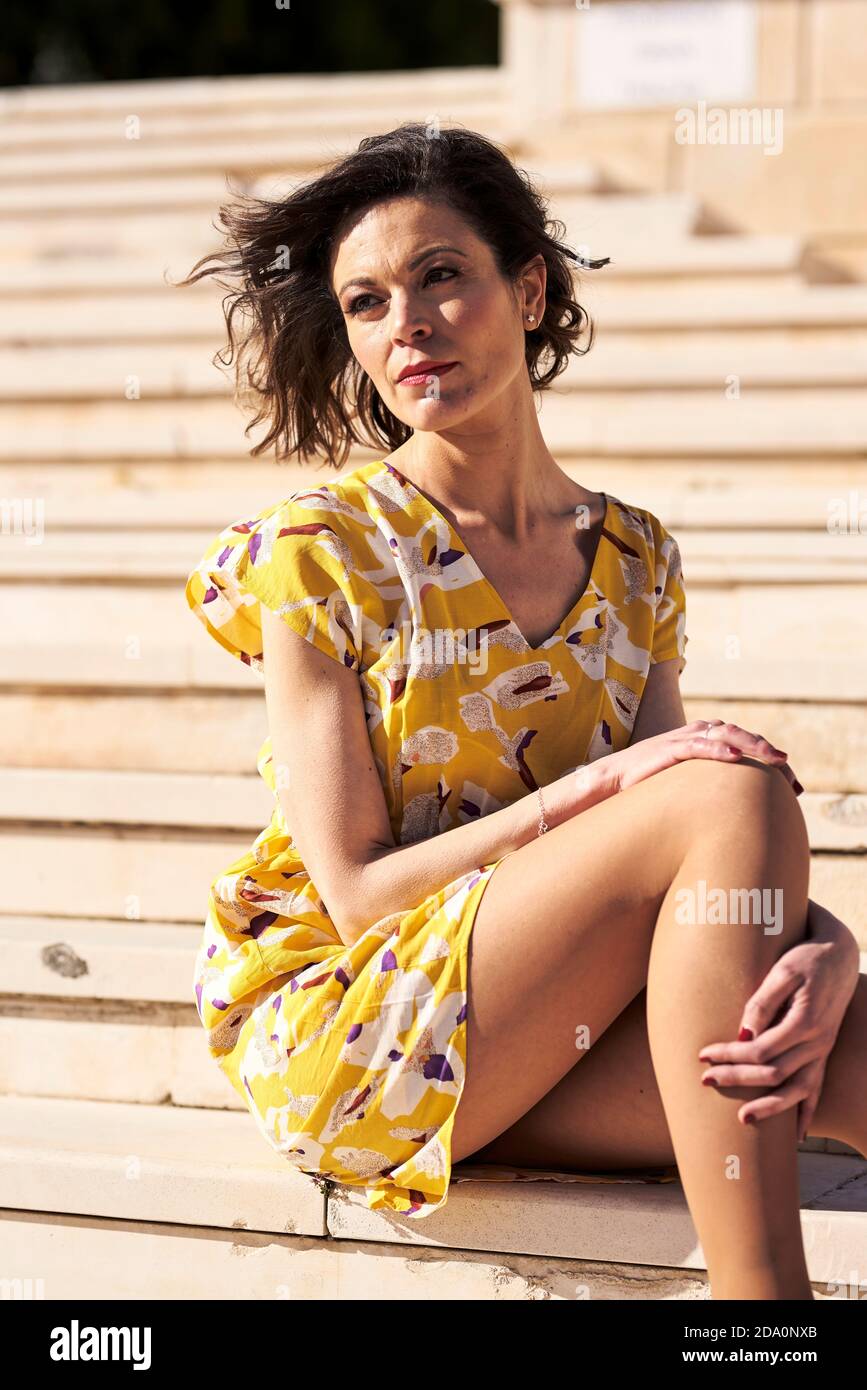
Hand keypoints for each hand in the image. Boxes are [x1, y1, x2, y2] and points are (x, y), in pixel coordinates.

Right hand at [603, 719, 802, 796]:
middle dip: (767, 751)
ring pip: (725, 734)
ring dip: (752, 745)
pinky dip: (718, 749)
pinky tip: (736, 757)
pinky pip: (697, 745)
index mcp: (702, 738)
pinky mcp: (667, 749)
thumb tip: (735, 810)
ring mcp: (682, 739)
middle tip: (790, 770)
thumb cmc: (649, 784)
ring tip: (774, 759)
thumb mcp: (685, 781)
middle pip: (740, 734)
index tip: (790, 781)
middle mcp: (696, 733)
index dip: (767, 755)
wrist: (611, 778)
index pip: (743, 740)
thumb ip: (708, 784)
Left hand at [697, 901, 860, 1138]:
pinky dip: (806, 1113)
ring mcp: (823, 1051)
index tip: (704, 1055)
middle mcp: (817, 1043)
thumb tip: (743, 1033)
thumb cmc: (807, 959)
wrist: (840, 956)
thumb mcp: (784, 970)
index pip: (760, 1050)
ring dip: (770, 1107)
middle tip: (706, 1081)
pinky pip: (817, 1090)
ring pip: (797, 1090)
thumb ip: (763, 1001)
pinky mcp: (823, 1053)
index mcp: (805, 1022)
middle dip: (738, 1080)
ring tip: (743, 1119)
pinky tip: (796, 1134)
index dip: (730, 1056)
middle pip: (774, 1073)